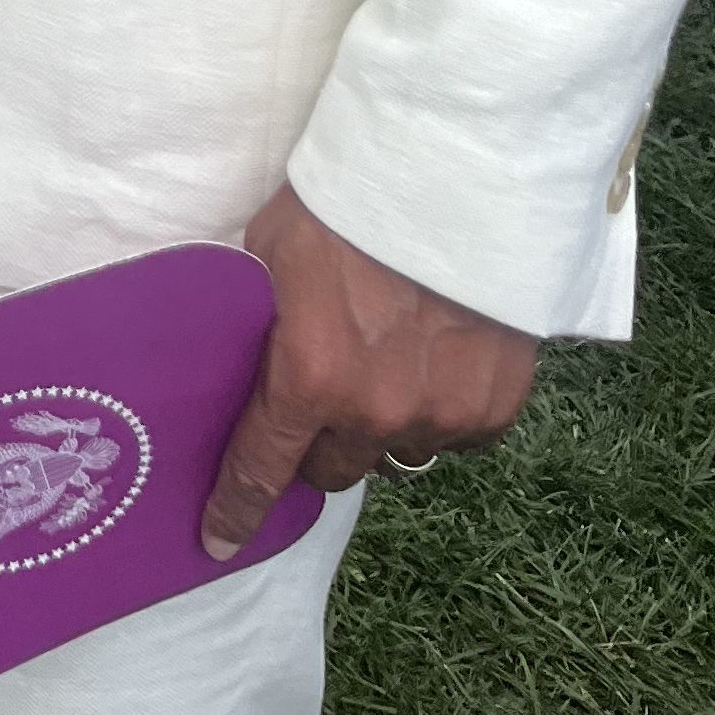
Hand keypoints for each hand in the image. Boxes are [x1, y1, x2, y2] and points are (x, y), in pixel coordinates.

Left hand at [201, 184, 536, 559]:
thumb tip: (245, 356)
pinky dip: (438, 413)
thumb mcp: (270, 253)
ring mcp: (440, 415)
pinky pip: (455, 437)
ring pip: (397, 454)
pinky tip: (432, 364)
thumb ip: (261, 320)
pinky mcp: (494, 406)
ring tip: (382, 373)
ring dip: (381, 429)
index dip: (236, 508)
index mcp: (309, 378)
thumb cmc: (343, 202)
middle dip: (316, 449)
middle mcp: (374, 413)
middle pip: (333, 470)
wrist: (450, 175)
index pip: (262, 467)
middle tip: (314, 408)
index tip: (220, 539)